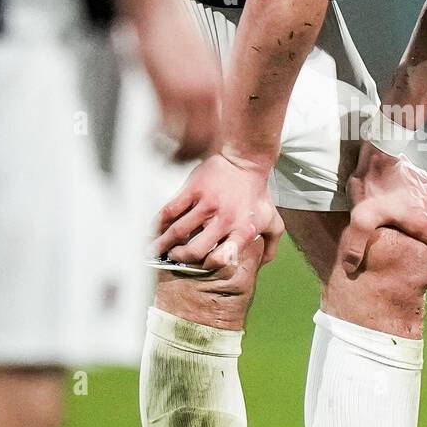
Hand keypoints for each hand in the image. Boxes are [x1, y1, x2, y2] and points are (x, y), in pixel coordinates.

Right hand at [133, 0, 221, 160]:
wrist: (157, 11)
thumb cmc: (172, 32)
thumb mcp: (198, 59)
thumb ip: (202, 83)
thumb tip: (201, 104)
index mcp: (217, 83)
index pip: (220, 126)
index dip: (208, 143)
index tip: (199, 151)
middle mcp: (208, 90)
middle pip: (209, 139)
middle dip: (193, 155)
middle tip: (180, 161)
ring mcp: (189, 92)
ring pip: (189, 140)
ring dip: (174, 154)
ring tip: (163, 157)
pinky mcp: (167, 91)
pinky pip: (166, 129)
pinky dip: (156, 141)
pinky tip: (149, 142)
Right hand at [152, 154, 283, 277]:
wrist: (246, 160)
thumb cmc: (257, 193)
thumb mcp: (273, 221)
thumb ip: (270, 246)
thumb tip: (262, 264)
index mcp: (242, 231)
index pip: (221, 258)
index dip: (205, 266)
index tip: (197, 266)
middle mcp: (224, 220)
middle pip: (194, 250)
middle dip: (180, 258)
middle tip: (172, 258)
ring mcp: (207, 204)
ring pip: (177, 231)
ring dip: (163, 244)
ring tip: (155, 249)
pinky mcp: (193, 190)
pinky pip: (170, 211)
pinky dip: (158, 223)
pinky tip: (154, 230)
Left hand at [341, 143, 426, 274]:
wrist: (377, 150)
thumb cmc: (371, 186)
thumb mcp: (360, 218)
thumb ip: (356, 244)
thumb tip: (349, 268)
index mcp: (421, 222)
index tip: (420, 254)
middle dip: (423, 237)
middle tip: (402, 238)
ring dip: (416, 217)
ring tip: (395, 218)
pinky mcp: (421, 177)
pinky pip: (421, 194)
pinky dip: (413, 199)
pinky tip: (394, 197)